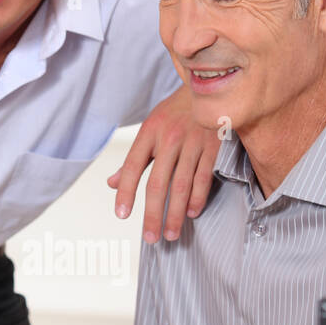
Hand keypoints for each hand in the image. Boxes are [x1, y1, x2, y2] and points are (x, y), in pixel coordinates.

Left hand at [108, 86, 217, 242]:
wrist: (209, 86)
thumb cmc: (175, 112)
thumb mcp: (150, 128)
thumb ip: (134, 158)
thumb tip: (112, 184)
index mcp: (149, 132)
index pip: (132, 166)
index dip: (125, 191)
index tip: (121, 215)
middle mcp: (169, 138)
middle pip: (157, 183)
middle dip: (152, 214)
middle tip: (150, 238)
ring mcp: (193, 142)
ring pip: (181, 185)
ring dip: (175, 213)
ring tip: (170, 234)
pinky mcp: (213, 146)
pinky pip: (204, 177)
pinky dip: (198, 197)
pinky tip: (191, 213)